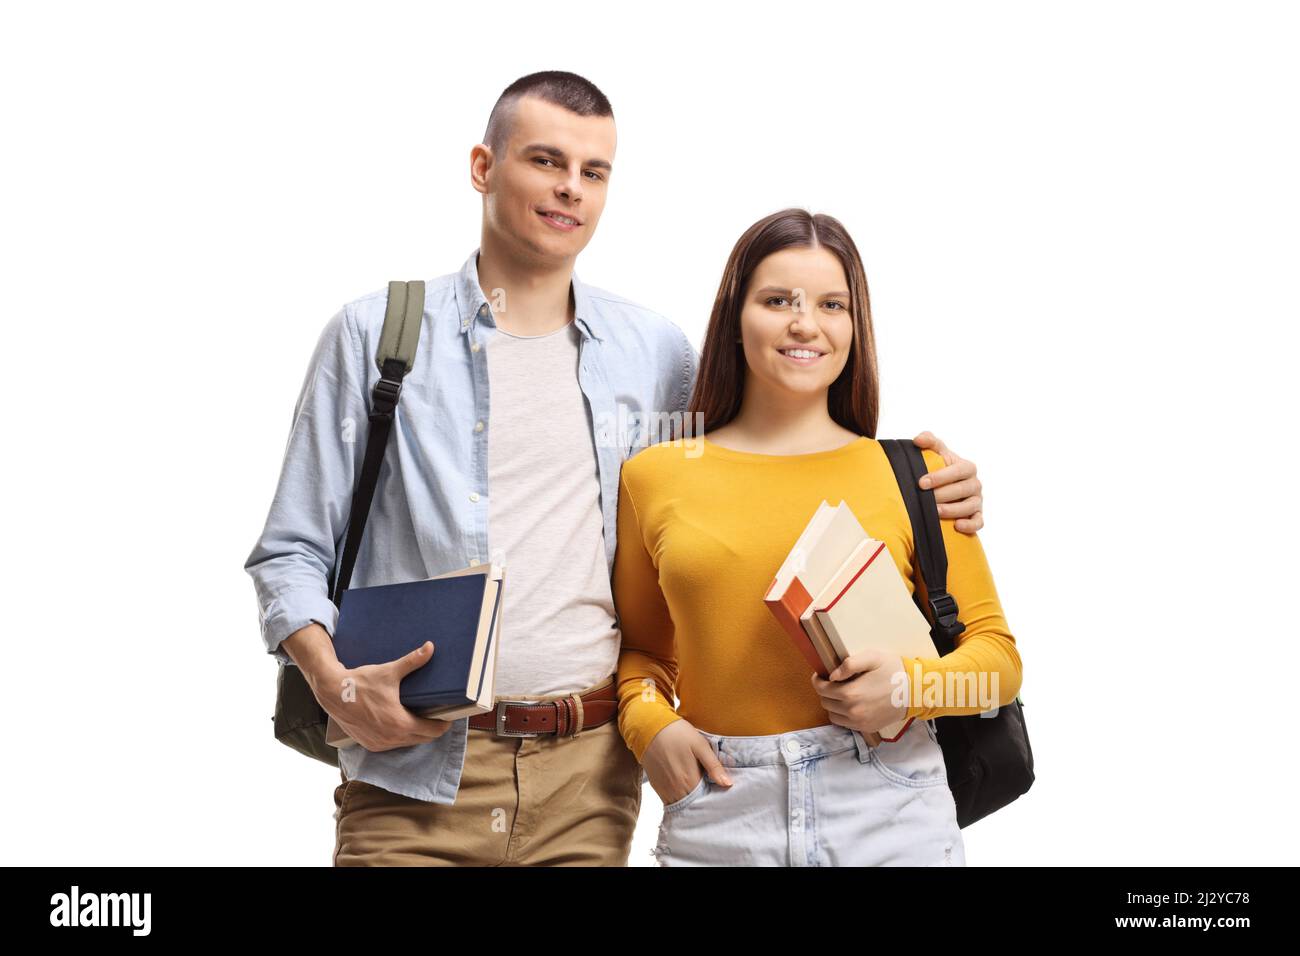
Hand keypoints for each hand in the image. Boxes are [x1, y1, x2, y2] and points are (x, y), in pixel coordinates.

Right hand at [309, 641, 454, 751]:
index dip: (443, 723)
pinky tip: (400, 723)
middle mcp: (391, 739)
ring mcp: (379, 744)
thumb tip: (430, 647)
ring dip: (415, 733)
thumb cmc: (361, 683)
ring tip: (419, 717)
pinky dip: (399, 736)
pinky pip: (392, 744)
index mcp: (400, 724)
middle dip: (431, 728)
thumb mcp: (389, 672)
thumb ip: (412, 661)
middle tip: (436, 714)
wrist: (332, 692)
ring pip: (407, 742)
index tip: (448, 715)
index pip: (433, 731)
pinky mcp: (369, 744)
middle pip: (423, 739)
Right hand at [641, 718, 733, 804]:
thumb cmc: (678, 734)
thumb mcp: (700, 745)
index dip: (712, 800)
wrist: (649, 728)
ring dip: (688, 804)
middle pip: (692, 806)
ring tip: (697, 794)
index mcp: (690, 780)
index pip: (705, 801)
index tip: (718, 796)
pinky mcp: (656, 786)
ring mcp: (664, 789)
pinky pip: (668, 801)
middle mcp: (676, 789)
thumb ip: (713, 766)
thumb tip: (727, 784)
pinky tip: (683, 791)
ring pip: (679, 806)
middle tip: (709, 796)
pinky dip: (677, 799)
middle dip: (701, 804)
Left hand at [811, 649, 909, 736]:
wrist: (915, 691)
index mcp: (851, 693)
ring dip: (833, 704)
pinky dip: (843, 715)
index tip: (820, 675)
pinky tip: (852, 704)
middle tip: (834, 682)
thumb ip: (849, 664)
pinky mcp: (866, 728)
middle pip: (825, 702)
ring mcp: (859, 722)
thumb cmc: (894, 671)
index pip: (821, 689)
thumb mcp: (873, 657)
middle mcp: (852, 711)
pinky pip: (845, 724)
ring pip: (833, 715)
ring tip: (842, 693)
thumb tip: (832, 675)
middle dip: (826, 691)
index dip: (817, 681)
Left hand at [912, 431, 982, 533]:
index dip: (940, 477)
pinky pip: (978, 522)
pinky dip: (970, 525)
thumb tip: (918, 439)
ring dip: (953, 510)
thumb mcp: (937, 453)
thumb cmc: (941, 468)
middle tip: (926, 499)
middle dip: (943, 494)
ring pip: (970, 506)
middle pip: (963, 489)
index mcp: (967, 467)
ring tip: (936, 512)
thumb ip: (929, 442)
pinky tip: (957, 526)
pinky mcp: (977, 515)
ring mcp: (977, 501)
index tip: (921, 483)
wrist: (944, 487)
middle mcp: (974, 484)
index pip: (957, 470)